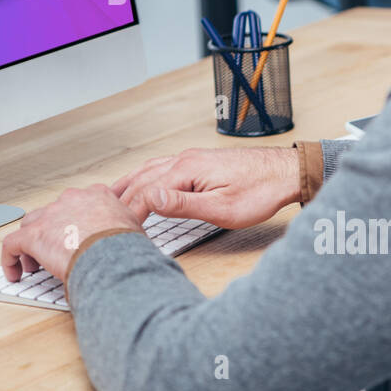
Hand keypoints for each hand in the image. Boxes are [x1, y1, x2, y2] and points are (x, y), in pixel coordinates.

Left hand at [1, 184, 141, 283]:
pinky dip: (10, 258)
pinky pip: (12, 245)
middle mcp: (70, 200)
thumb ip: (123, 224)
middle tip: (54, 252)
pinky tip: (14, 273)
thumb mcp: (133, 227)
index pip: (76, 204)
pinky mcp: (34, 235)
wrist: (113, 255)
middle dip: (50, 232)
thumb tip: (129, 235)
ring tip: (33, 265)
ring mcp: (50, 216)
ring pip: (30, 226)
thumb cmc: (127, 246)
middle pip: (51, 214)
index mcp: (95, 195)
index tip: (72, 236)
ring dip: (30, 244)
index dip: (71, 222)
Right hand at [111, 146, 300, 229]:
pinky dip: (144, 178)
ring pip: (148, 170)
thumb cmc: (260, 192)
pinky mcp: (198, 162)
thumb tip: (150, 198)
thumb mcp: (222, 208)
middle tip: (105, 220)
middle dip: (122, 201)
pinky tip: (141, 183)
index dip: (129, 215)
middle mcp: (184, 159)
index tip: (117, 233)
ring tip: (110, 200)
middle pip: (142, 180)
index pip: (145, 193)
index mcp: (186, 170)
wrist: (285, 172)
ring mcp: (190, 158)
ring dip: (128, 186)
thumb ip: (183, 204)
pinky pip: (161, 167)